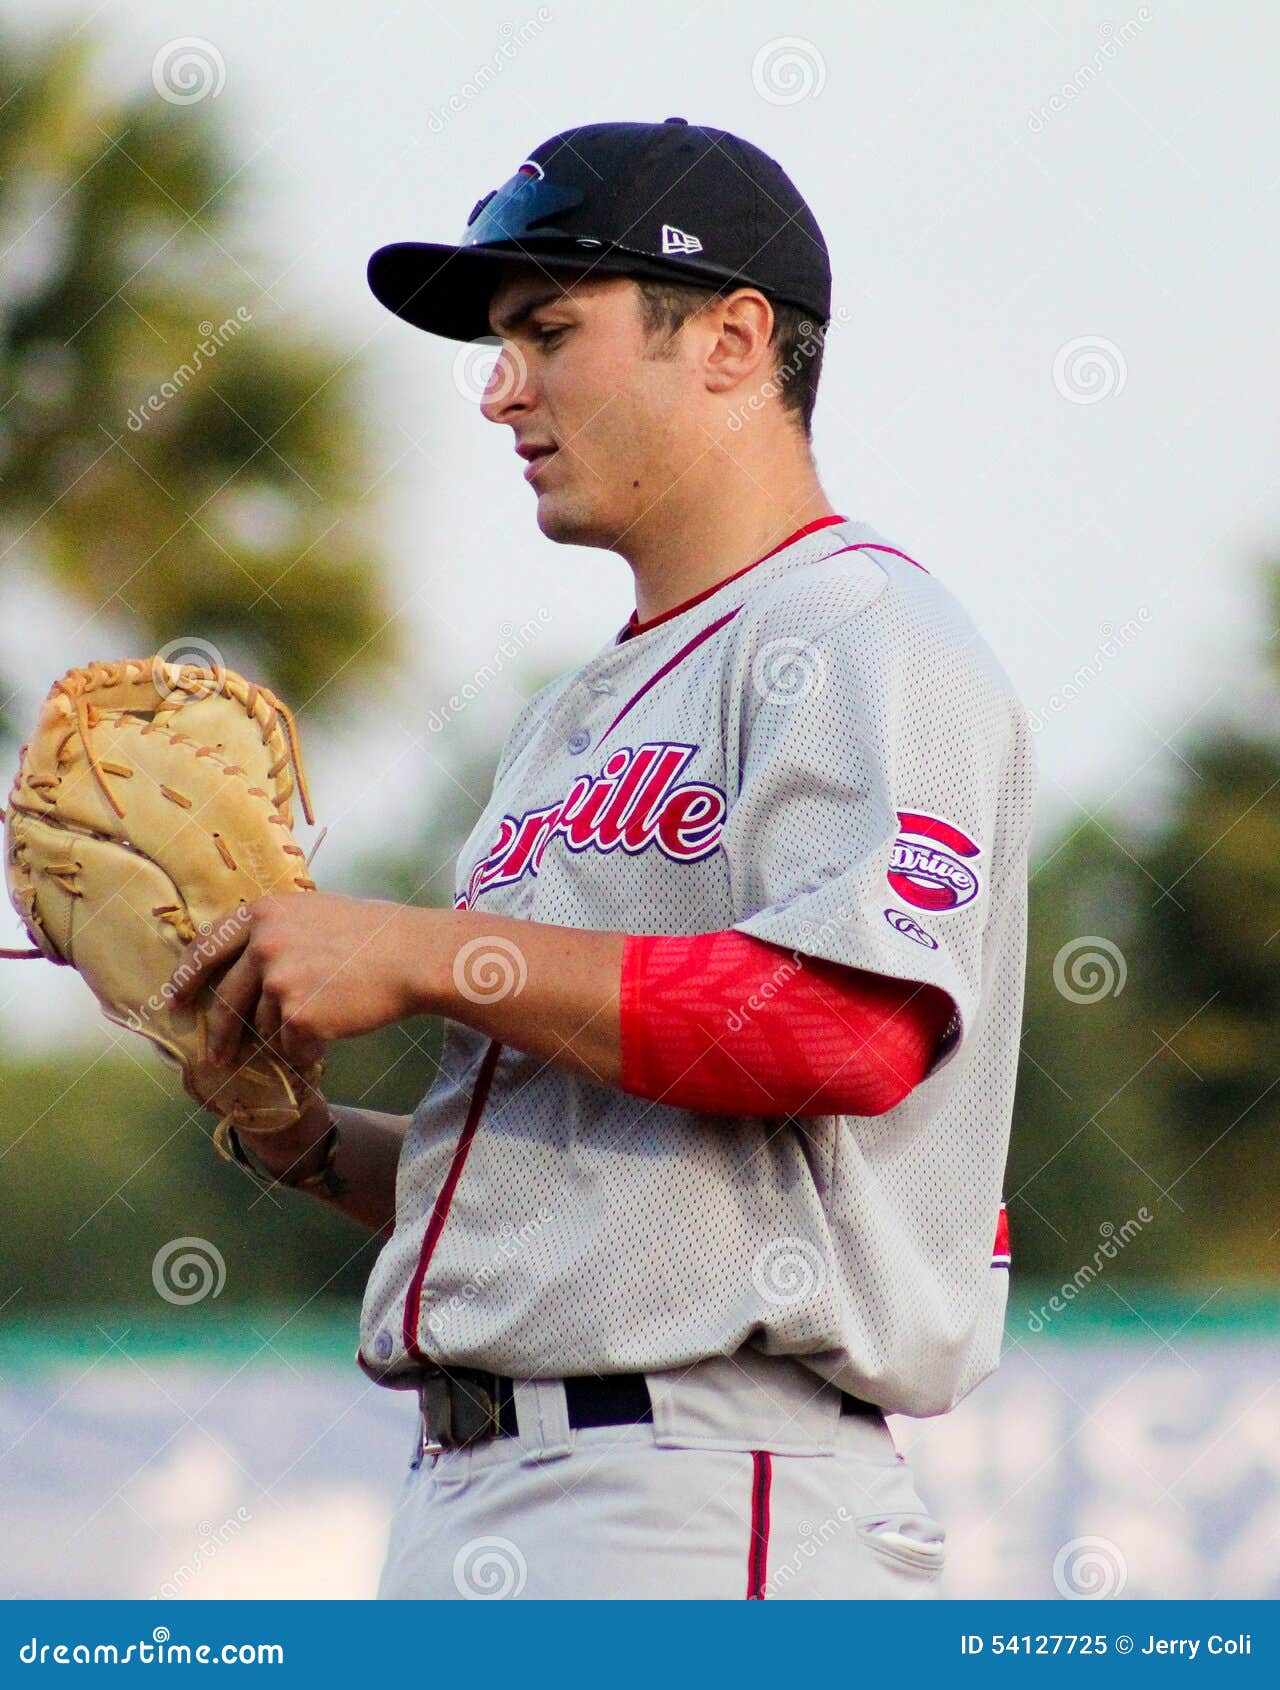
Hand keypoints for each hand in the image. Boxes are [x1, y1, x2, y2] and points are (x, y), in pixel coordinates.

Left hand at [166, 892, 423, 1069]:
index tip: (174, 999)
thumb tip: (244, 958)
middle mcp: (263, 944)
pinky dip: (309, 1048)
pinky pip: (291, 1045)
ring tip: (322, 1021)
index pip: (207, 947)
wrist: (412, 956)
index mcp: (263, 913)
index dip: (187, 977)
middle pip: (225, 999)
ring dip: (284, 1035)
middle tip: (218, 1056)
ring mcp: (278, 980)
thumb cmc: (374, 934)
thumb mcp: (314, 912)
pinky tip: (335, 1030)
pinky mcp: (297, 1014)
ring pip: (263, 1026)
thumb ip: (276, 930)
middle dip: (219, 1033)